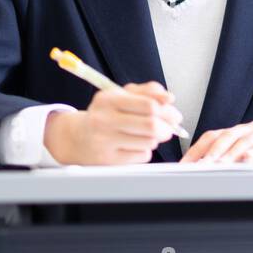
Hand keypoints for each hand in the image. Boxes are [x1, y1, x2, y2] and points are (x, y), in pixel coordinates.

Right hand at [44, 82, 183, 164]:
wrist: (77, 137)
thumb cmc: (106, 114)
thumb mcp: (122, 95)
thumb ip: (148, 91)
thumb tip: (169, 98)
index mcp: (109, 99)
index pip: (148, 105)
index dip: (168, 111)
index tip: (175, 115)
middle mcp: (104, 119)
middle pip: (151, 125)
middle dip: (167, 128)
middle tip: (170, 128)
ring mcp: (104, 141)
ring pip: (149, 142)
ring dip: (155, 139)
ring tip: (147, 135)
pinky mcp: (108, 160)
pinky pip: (141, 156)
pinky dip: (145, 151)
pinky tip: (134, 146)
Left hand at [179, 105, 252, 162]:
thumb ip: (241, 158)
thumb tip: (216, 176)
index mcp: (241, 132)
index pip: (212, 137)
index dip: (196, 150)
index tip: (182, 166)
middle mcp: (250, 129)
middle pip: (223, 136)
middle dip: (206, 152)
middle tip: (193, 168)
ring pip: (243, 140)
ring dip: (227, 152)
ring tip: (215, 164)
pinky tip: (249, 159)